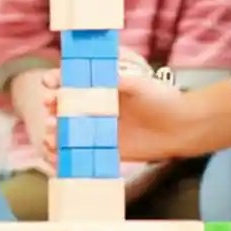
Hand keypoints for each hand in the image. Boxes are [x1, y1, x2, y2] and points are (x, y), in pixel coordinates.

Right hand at [42, 67, 189, 163]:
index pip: (73, 81)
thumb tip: (97, 75)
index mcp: (102, 87)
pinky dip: (67, 154)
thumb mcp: (139, 84)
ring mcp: (100, 129)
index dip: (58, 80)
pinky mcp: (106, 150)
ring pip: (70, 130)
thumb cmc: (162, 99)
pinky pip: (82, 152)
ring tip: (51, 133)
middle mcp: (97, 107)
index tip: (49, 82)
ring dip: (56, 131)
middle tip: (50, 108)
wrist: (182, 127)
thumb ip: (117, 79)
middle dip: (53, 107)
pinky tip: (57, 155)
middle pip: (66, 106)